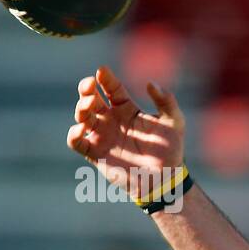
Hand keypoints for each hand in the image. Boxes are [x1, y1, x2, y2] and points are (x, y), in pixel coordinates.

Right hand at [66, 66, 184, 200]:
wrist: (164, 179)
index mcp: (126, 109)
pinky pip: (76, 142)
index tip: (102, 71)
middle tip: (89, 84)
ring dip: (81, 108)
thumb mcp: (174, 122)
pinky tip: (81, 129)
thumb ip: (166, 101)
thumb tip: (151, 83)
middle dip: (86, 89)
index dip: (105, 78)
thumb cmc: (170, 150)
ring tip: (89, 105)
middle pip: (91, 98)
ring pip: (82, 116)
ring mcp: (101, 136)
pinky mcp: (95, 153)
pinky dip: (74, 134)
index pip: (111, 88)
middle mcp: (111, 120)